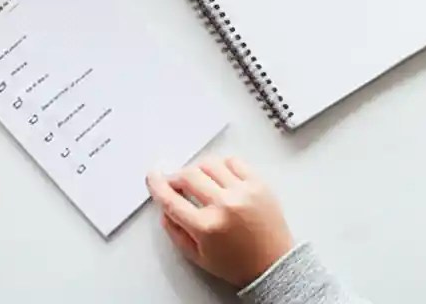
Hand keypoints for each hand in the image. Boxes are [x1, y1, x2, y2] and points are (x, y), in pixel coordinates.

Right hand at [147, 156, 293, 287]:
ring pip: (209, 164)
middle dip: (176, 177)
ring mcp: (243, 192)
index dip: (157, 185)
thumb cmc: (237, 263)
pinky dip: (222, 165)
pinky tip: (220, 175)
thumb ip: (175, 231)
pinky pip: (234, 161)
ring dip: (197, 169)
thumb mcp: (197, 256)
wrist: (272, 264)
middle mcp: (224, 206)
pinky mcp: (258, 184)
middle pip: (188, 176)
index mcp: (206, 227)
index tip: (153, 177)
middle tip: (176, 182)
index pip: (171, 199)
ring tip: (199, 180)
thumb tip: (164, 207)